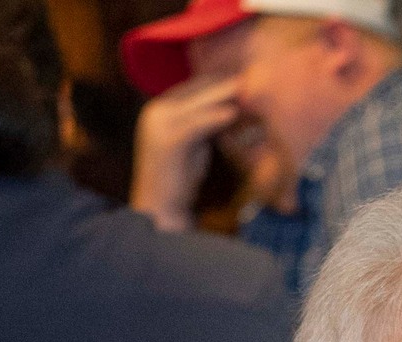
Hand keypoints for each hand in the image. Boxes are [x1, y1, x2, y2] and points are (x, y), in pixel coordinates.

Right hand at [130, 76, 242, 230]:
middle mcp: (155, 111)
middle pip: (192, 90)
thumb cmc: (179, 178)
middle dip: (220, 83)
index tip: (238, 74)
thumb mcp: (194, 144)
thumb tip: (228, 111)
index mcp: (159, 110)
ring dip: (220, 94)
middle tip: (246, 74)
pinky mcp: (167, 139)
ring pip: (195, 103)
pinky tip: (232, 113)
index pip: (190, 88)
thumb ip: (204, 126)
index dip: (215, 81)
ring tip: (243, 86)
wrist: (160, 207)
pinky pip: (195, 124)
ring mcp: (159, 124)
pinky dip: (214, 117)